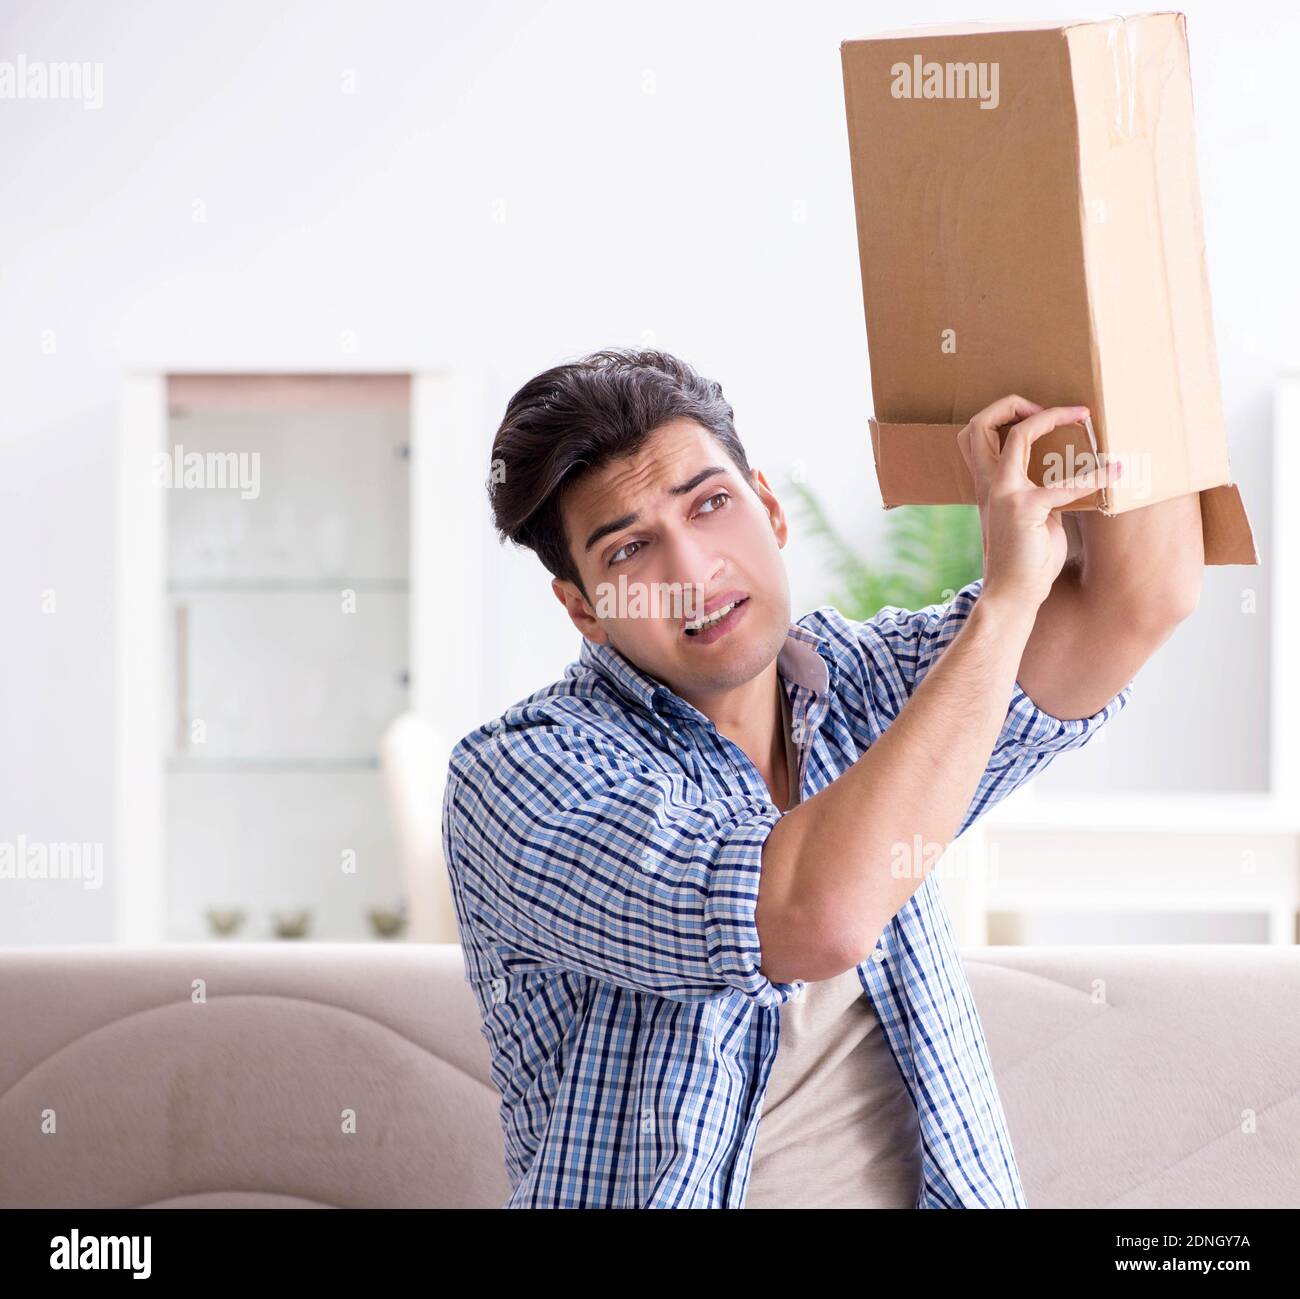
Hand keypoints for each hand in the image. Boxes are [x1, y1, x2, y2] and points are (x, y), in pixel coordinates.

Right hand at [957, 395, 1121, 611]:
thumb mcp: (1031, 517)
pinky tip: (1115, 472)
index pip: (978, 434)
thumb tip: (1069, 479)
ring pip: (1017, 435)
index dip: (1006, 416)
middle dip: (1011, 404)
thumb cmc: (1026, 560)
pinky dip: (1094, 476)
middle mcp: (990, 483)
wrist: (1012, 594)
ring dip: (1051, 417)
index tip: (1040, 415)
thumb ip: (1039, 494)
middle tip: (1047, 406)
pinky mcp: (1026, 508)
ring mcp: (1005, 493)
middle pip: (980, 424)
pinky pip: (1065, 483)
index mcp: (988, 485)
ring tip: (1081, 415)